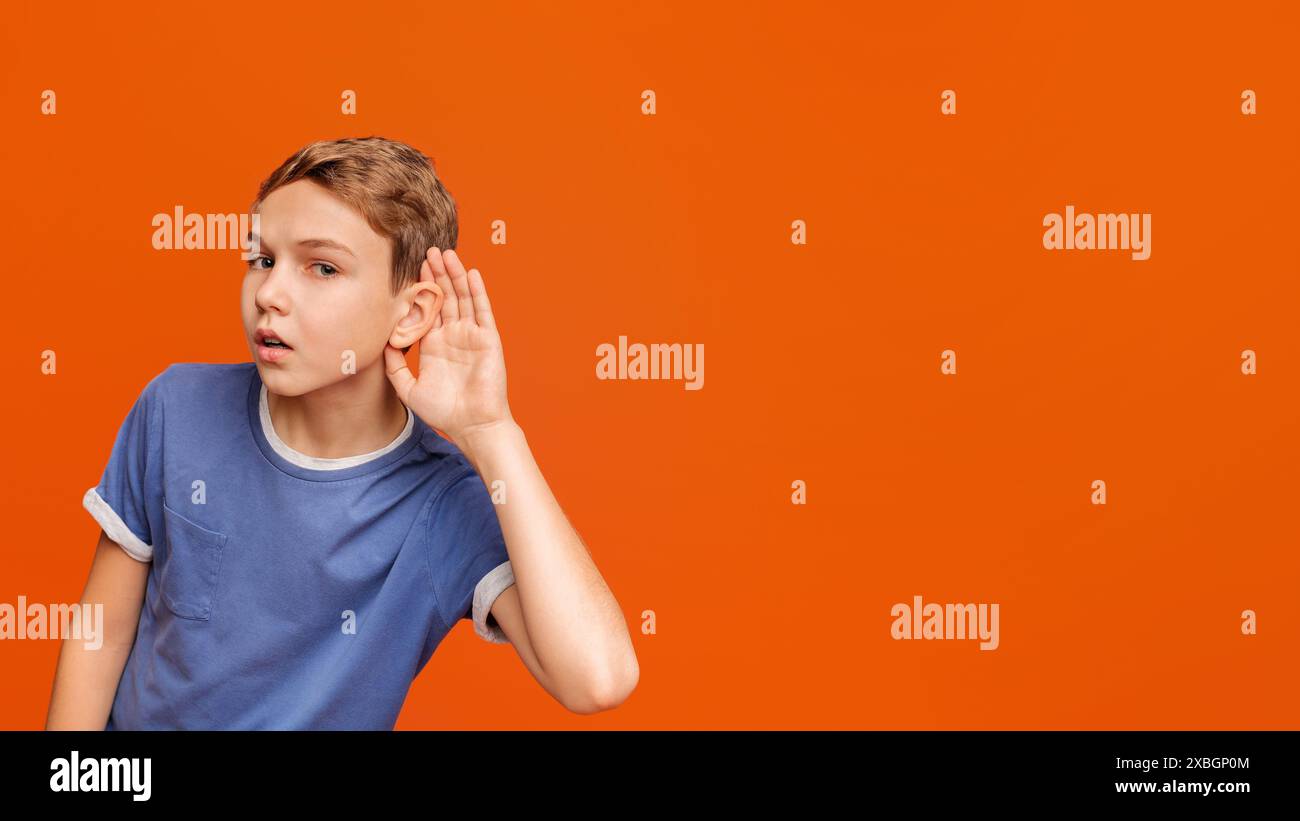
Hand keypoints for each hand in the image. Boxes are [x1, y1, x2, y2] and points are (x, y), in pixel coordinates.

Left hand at [384, 247, 512, 446]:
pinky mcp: (488, 339)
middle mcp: (454, 336)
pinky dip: (476, 290)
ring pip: (462, 297)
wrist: (473, 425)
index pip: (427, 310)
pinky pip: (482, 309)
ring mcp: (472, 335)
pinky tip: (470, 272)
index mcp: (435, 346)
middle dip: (436, 274)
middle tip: (426, 250)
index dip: (420, 290)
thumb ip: (394, 367)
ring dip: (454, 274)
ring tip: (445, 252)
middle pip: (445, 297)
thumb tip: (382, 343)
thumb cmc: (444, 412)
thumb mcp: (408, 389)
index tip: (409, 269)